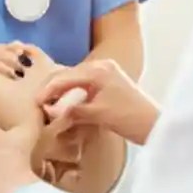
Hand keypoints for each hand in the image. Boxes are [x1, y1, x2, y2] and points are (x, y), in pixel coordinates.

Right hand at [39, 59, 159, 144]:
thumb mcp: (98, 115)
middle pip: (67, 74)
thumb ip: (72, 111)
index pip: (63, 77)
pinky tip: (65, 104)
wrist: (158, 126)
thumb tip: (49, 111)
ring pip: (74, 79)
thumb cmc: (131, 118)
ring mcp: (106, 73)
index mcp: (98, 70)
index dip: (47, 90)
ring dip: (61, 91)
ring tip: (49, 106)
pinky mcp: (109, 82)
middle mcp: (101, 66)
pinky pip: (83, 84)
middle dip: (51, 88)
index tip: (34, 103)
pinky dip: (72, 94)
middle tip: (38, 104)